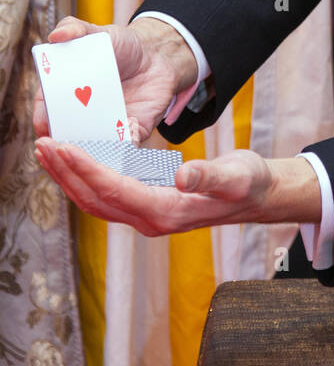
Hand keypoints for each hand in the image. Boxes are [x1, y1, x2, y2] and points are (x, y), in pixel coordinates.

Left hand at [31, 142, 321, 235]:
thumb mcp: (236, 176)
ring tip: (48, 152)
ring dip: (70, 177)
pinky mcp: (147, 207)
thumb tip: (182, 176)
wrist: (259, 197)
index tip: (61, 147)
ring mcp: (147, 217)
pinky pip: (107, 197)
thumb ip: (210, 176)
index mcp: (167, 212)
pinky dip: (86, 179)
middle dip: (66, 173)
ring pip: (96, 201)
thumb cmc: (250, 183)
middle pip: (96, 200)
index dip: (85, 169)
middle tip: (42, 144)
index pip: (115, 190)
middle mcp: (150, 220)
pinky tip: (76, 161)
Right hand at [32, 15, 197, 144]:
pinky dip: (126, 146)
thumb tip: (57, 35)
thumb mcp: (99, 33)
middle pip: (69, 132)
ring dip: (93, 149)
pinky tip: (127, 139)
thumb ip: (76, 30)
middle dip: (65, 140)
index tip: (43, 124)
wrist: (159, 56)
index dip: (43, 117)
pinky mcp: (133, 130)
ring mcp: (109, 124)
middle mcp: (86, 113)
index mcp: (70, 91)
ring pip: (96, 145)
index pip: (49, 108)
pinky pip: (128, 145)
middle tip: (65, 143)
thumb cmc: (123, 46)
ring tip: (94, 148)